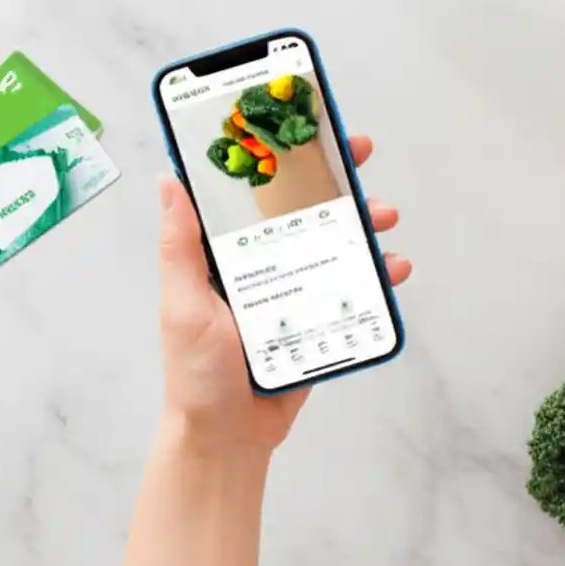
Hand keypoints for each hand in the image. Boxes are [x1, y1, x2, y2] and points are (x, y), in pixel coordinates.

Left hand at [156, 135, 410, 452]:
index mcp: (225, 254)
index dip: (277, 157)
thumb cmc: (196, 375)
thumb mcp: (183, 305)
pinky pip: (354, 287)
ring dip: (363, 223)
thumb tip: (169, 179)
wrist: (229, 439)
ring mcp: (294, 291)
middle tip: (360, 154)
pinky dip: (379, 274)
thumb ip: (180, 246)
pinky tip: (395, 267)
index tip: (302, 127)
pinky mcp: (320, 319)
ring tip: (384, 213)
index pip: (253, 193)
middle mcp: (262, 265)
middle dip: (333, 179)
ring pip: (335, 243)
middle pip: (303, 209)